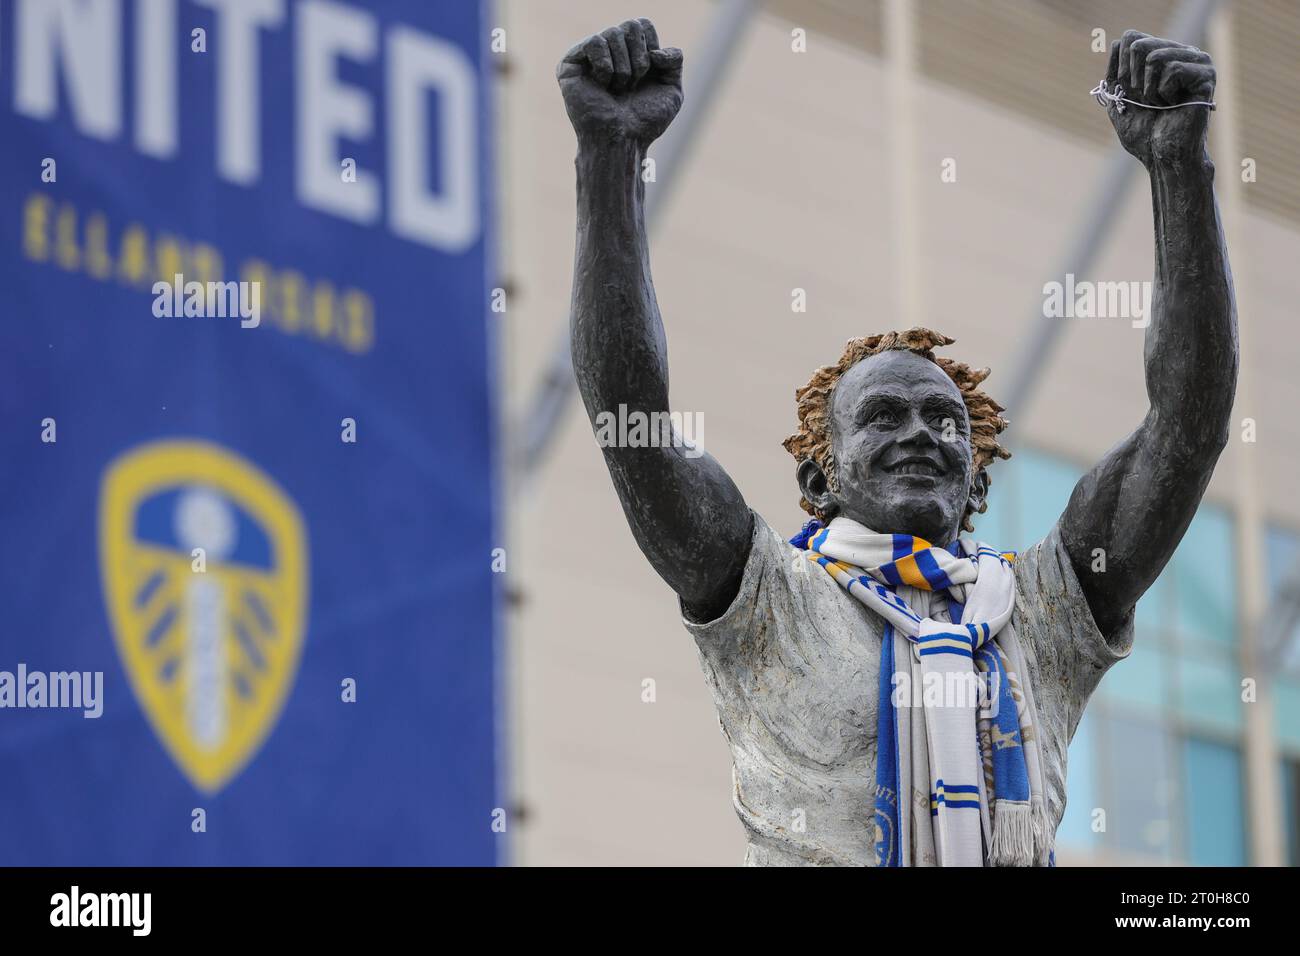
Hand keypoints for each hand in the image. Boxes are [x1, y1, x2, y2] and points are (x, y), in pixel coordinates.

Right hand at [557, 18, 683, 146]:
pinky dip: (604, 67)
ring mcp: (588, 56)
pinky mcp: (570, 63)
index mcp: (630, 52)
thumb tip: (654, 51)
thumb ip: (675, 60)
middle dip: (639, 60)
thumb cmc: (645, 122)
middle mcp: (609, 51)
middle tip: (631, 86)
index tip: (648, 75)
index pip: (643, 24)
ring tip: (616, 91)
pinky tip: (600, 86)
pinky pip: (594, 42)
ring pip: (612, 33)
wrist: (623, 141)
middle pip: (631, 25)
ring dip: (623, 69)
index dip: (651, 48)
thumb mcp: (672, 90)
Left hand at [1104, 30, 1215, 167]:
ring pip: (1155, 57)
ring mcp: (1198, 62)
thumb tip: (1119, 42)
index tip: (1130, 95)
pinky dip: (1163, 94)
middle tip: (1146, 102)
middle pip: (1140, 45)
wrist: (1163, 158)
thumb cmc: (1144, 134)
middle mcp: (1183, 53)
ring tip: (1161, 105)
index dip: (1120, 71)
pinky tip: (1174, 106)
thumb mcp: (1119, 99)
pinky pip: (1172, 70)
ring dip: (1148, 90)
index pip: (1131, 39)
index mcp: (1163, 56)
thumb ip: (1115, 72)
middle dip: (1132, 81)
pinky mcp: (1206, 74)